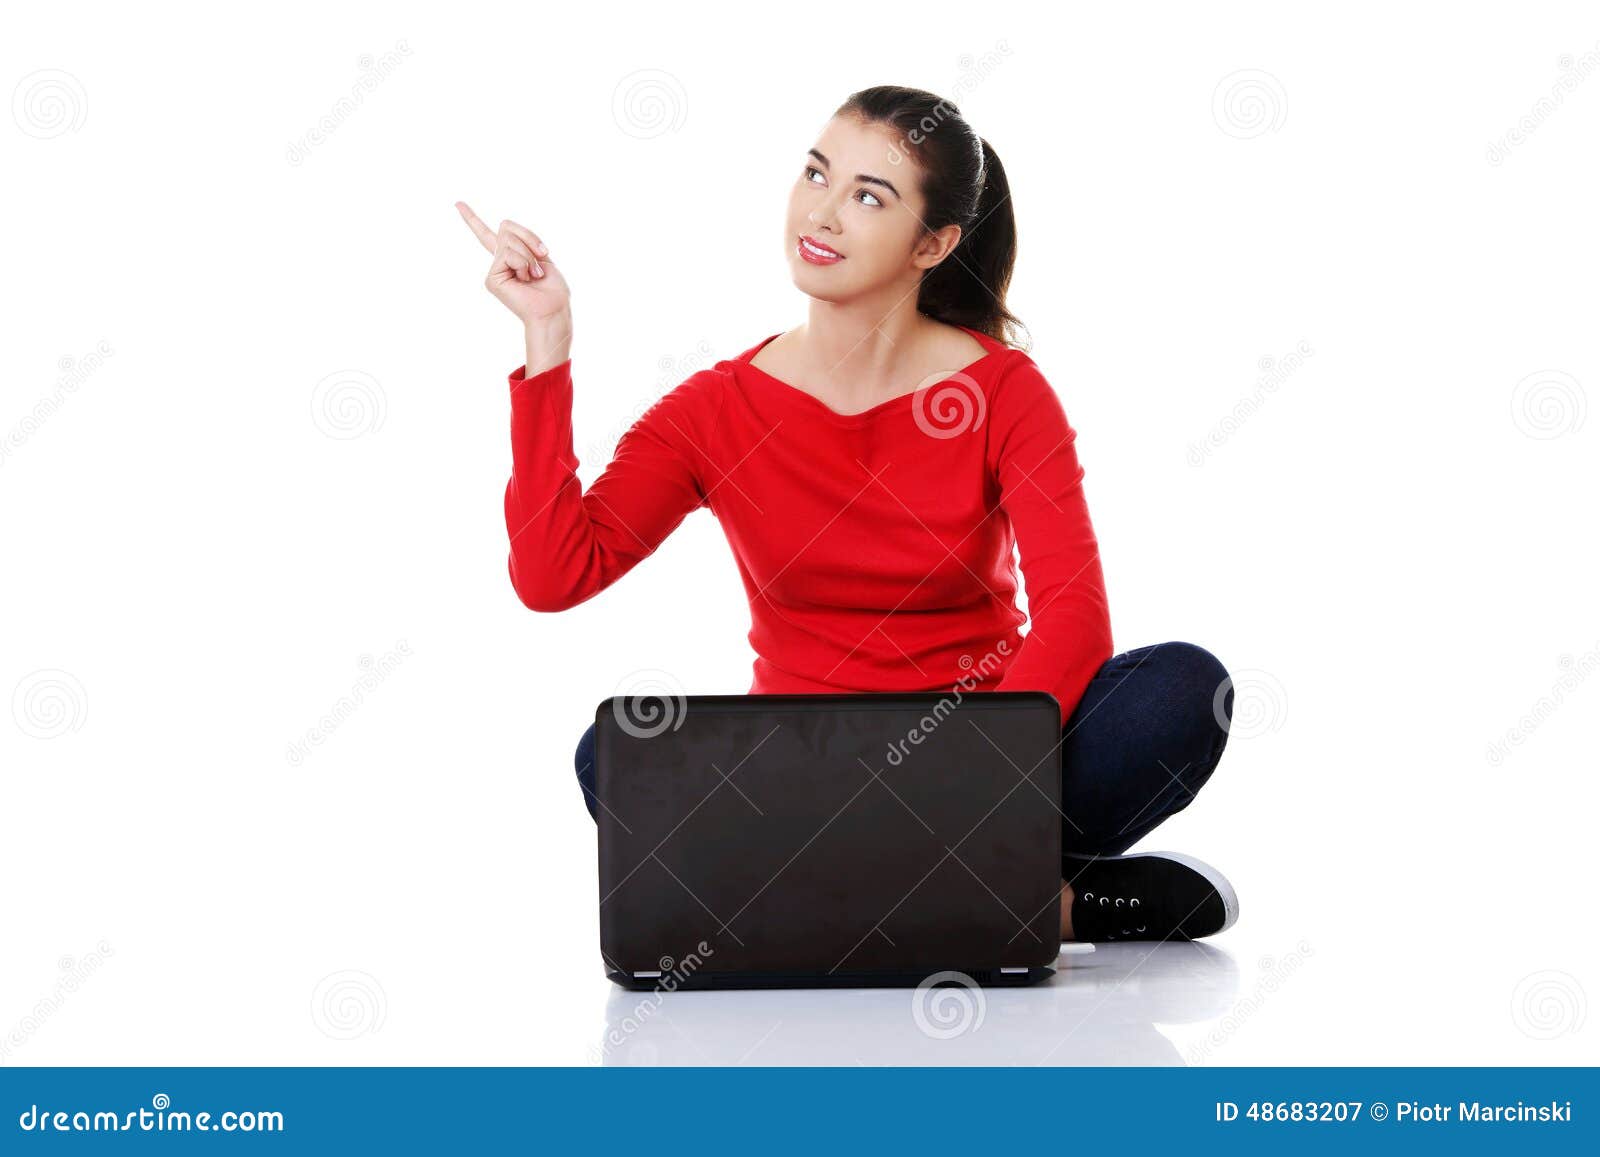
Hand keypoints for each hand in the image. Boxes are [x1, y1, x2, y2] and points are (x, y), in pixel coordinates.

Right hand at [455, 201, 571, 324]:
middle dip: (529, 238)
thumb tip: (502, 226)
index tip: (457, 204)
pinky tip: (525, 278)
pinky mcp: (492, 278)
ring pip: (507, 239)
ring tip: (533, 274)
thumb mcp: (541, 255)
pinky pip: (507, 254)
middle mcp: (499, 262)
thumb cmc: (552, 288)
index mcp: (511, 257)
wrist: (553, 310)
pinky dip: (522, 262)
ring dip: (528, 254)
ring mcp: (494, 270)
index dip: (472, 219)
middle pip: (506, 227)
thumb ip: (521, 239)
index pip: (489, 235)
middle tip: (541, 260)